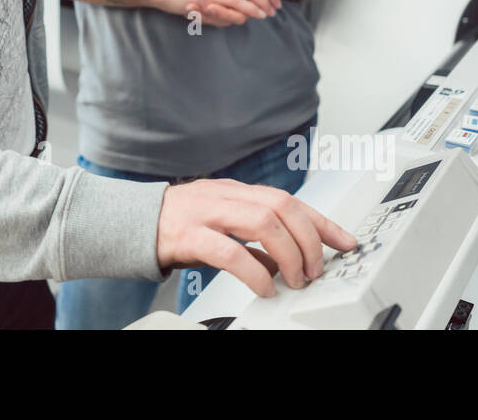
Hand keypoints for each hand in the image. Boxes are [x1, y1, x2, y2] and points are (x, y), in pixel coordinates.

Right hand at [155, 179, 356, 296]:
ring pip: (262, 223)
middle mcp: (226, 195)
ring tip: (295, 279)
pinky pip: (230, 251)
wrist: (132, 222)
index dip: (322, 221)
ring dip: (288, 255)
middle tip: (315, 269)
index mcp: (237, 191)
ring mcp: (207, 212)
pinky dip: (254, 271)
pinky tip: (264, 287)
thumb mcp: (221, 223)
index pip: (290, 200)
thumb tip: (284, 261)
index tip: (345, 241)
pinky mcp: (188, 235)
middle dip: (308, 240)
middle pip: (282, 207)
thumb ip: (252, 236)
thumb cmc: (178, 223)